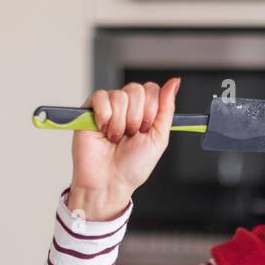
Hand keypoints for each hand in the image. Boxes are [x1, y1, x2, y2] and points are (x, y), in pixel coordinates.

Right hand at [68, 77, 180, 219]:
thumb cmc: (132, 167)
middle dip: (136, 117)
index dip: (151, 108)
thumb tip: (174, 82)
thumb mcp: (159, 139)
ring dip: (120, 122)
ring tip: (115, 138)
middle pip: (136, 89)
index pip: (152, 89)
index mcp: (144, 112)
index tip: (146, 128)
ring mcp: (108, 107)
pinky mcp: (89, 110)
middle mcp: (126, 107)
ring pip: (119, 95)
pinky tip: (102, 130)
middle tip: (130, 135)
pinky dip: (104, 116)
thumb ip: (167, 109)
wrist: (109, 182)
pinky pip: (100, 97)